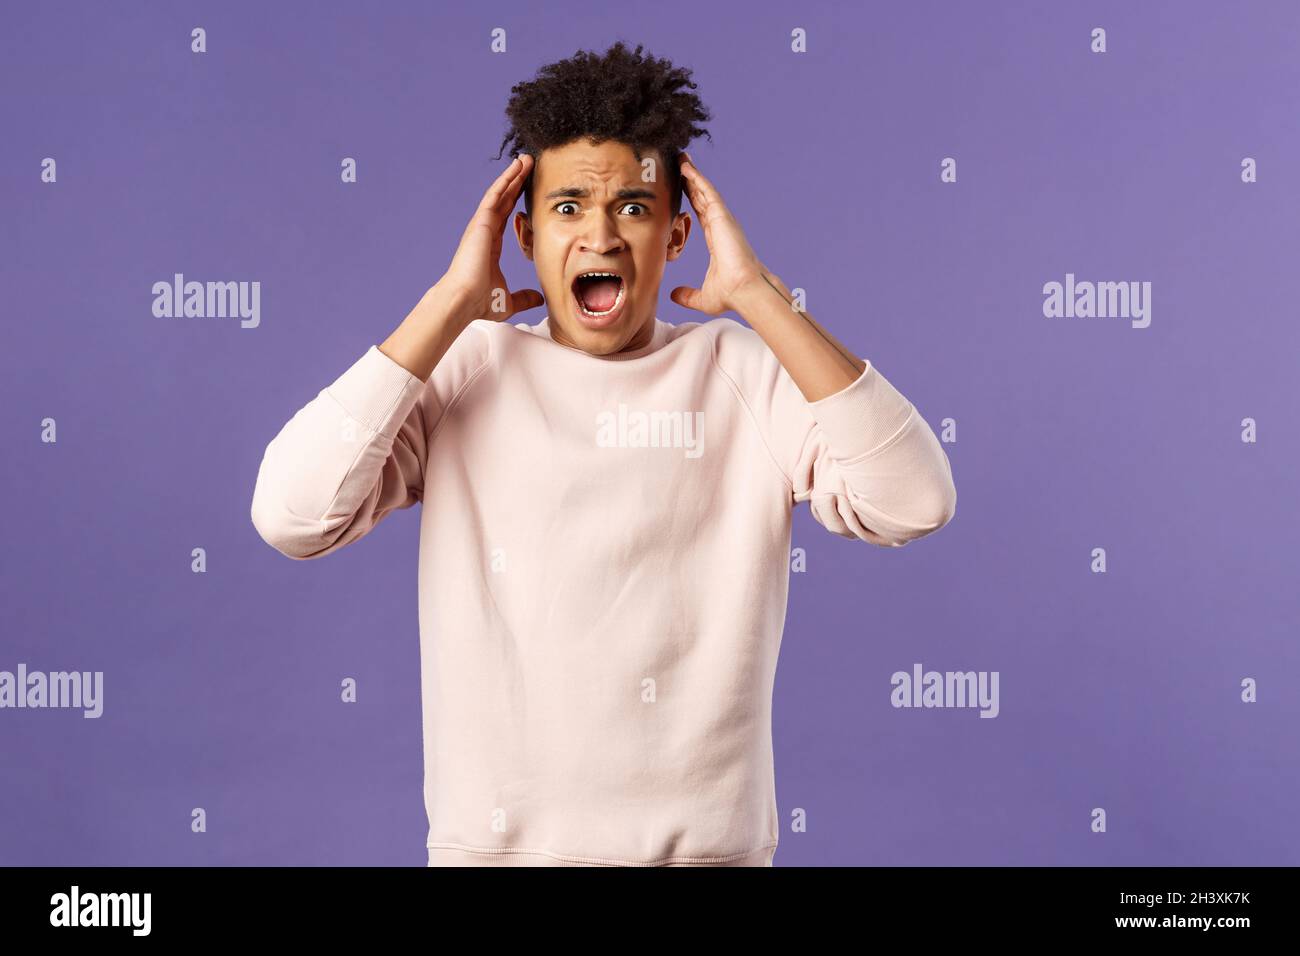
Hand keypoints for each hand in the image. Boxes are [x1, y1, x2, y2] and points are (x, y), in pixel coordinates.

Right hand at [439, 154, 543, 324]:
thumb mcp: (509, 300)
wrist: (464, 301)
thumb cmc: (480, 302)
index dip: (515, 201)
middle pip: (503, 200)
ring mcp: (481, 225)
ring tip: (526, 160)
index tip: (526, 189)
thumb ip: (524, 297)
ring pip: (499, 193)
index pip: (506, 216)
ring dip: (512, 176)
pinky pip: (495, 196)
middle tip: (529, 165)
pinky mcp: (481, 222)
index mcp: (490, 246)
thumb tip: (539, 298)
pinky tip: (516, 168)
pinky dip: (505, 180)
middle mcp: (485, 231)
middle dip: (516, 182)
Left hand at [670, 151, 767, 315]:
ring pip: (705, 191)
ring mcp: (723, 220)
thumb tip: (673, 295)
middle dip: (691, 180)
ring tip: (680, 158)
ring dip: (693, 174)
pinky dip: (698, 179)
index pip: (700, 213)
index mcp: (716, 239)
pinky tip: (686, 168)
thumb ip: (688, 294)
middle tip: (679, 164)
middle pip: (702, 197)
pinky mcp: (723, 217)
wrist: (743, 290)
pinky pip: (708, 193)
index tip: (681, 187)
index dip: (691, 198)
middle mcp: (720, 225)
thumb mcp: (703, 296)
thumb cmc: (731, 293)